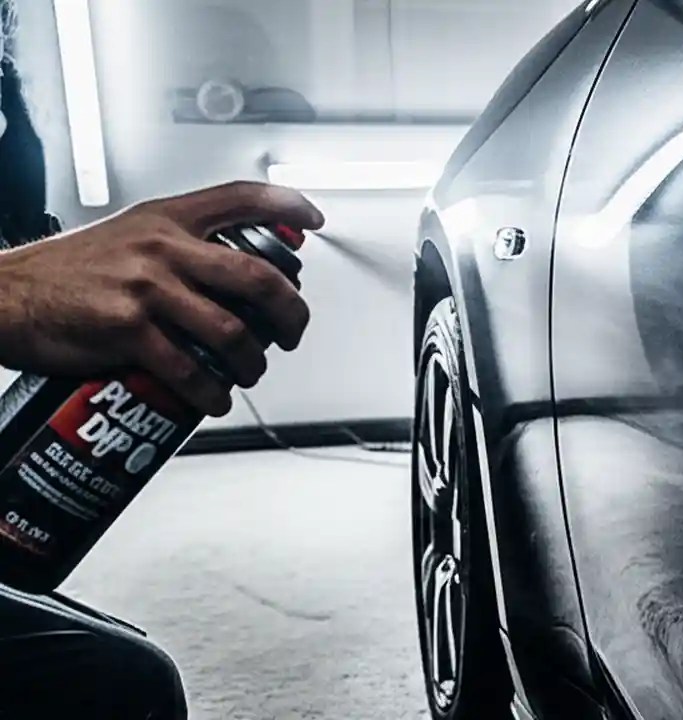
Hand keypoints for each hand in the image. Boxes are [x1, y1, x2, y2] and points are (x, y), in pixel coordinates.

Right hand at [0, 181, 323, 415]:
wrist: (5, 295)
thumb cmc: (68, 271)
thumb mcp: (128, 235)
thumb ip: (177, 243)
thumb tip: (233, 269)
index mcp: (167, 218)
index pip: (242, 198)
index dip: (287, 206)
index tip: (314, 220)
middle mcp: (163, 247)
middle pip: (258, 276)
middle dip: (290, 313)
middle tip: (291, 333)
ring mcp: (147, 288)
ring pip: (233, 331)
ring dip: (254, 362)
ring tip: (249, 373)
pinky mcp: (128, 331)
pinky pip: (190, 369)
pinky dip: (212, 393)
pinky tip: (213, 400)